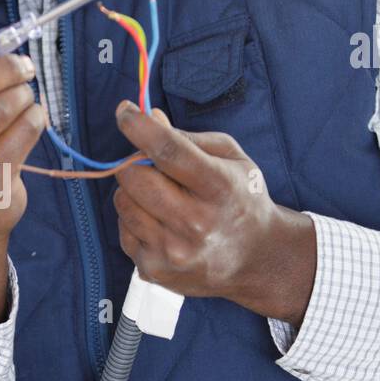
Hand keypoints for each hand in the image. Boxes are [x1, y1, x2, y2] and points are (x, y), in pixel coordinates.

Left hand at [112, 101, 316, 327]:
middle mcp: (196, 223)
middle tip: (151, 167)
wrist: (257, 260)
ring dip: (134, 192)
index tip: (125, 112)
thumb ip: (189, 138)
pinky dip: (135, 218)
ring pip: (123, 201)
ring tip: (162, 198)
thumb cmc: (241, 199)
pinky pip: (123, 228)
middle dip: (135, 163)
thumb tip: (149, 118)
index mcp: (219, 188)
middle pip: (135, 177)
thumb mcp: (232, 160)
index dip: (140, 127)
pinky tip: (161, 223)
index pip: (169, 151)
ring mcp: (173, 250)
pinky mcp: (154, 269)